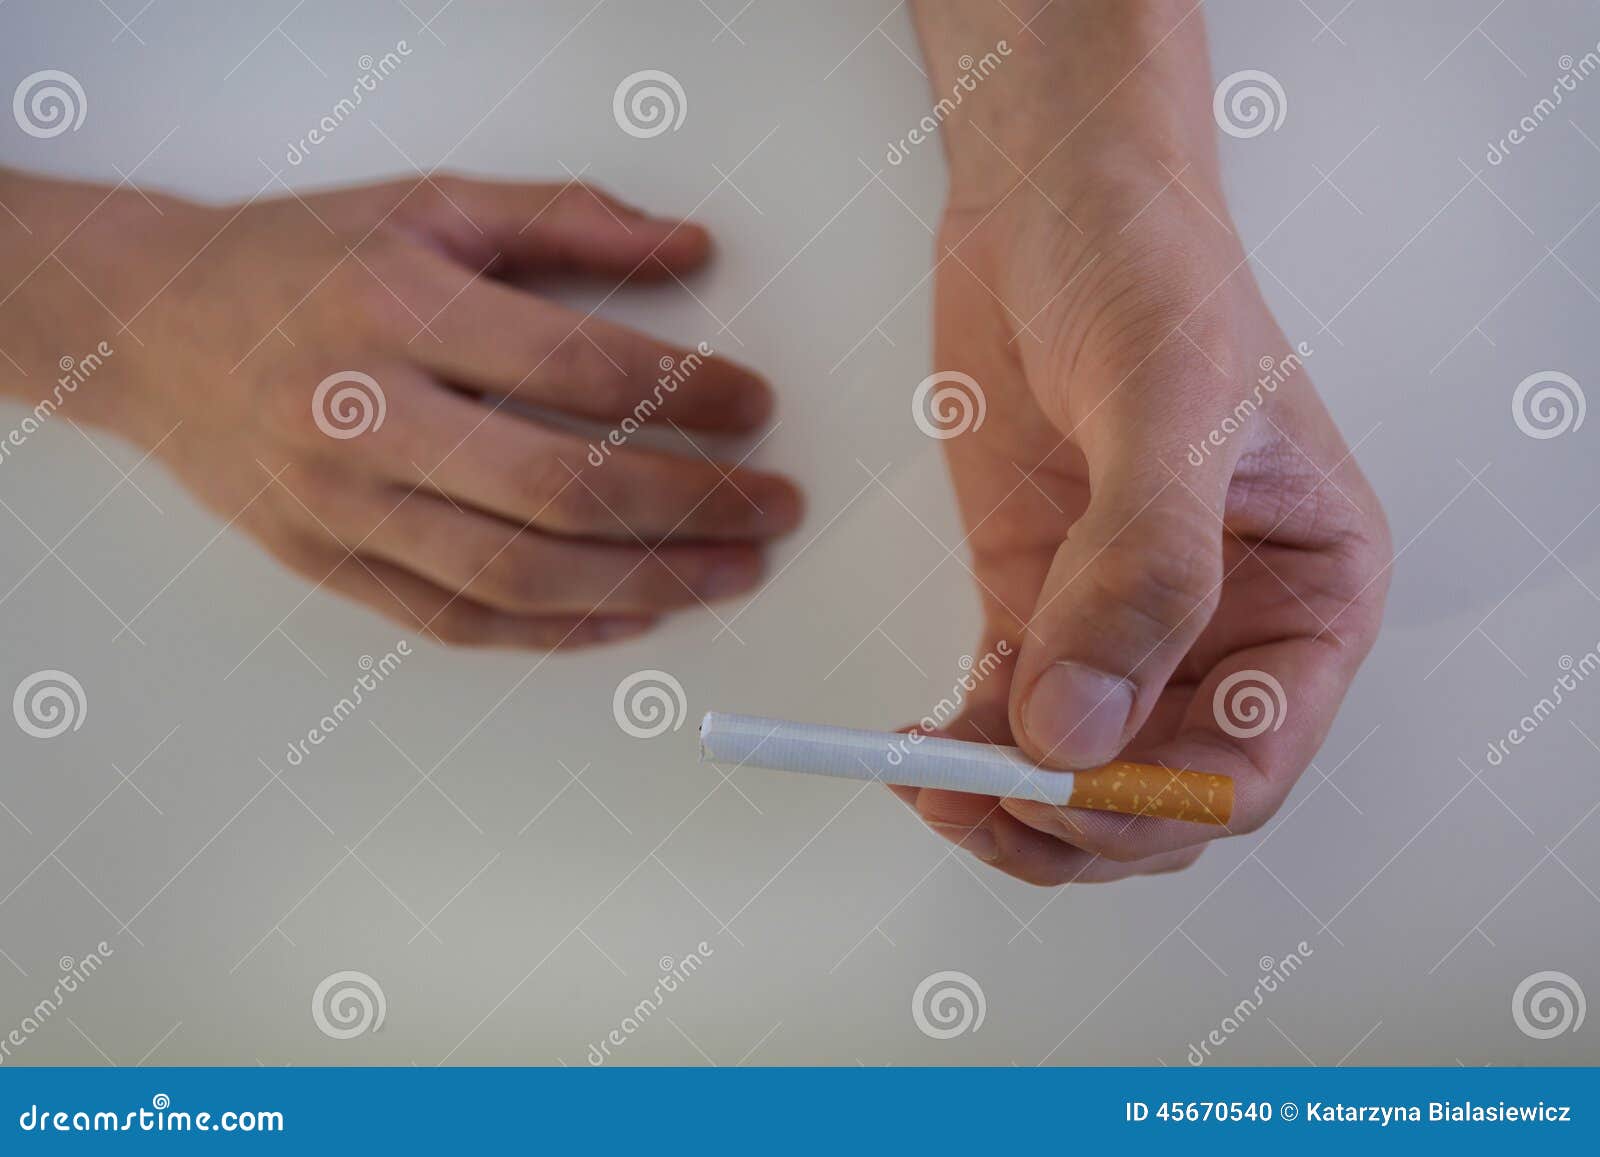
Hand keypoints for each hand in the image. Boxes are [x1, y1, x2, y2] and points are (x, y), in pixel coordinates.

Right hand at [0, 171, 799, 646]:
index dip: (687, 390)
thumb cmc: (305, 261)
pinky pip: (457, 623)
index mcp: (396, 307)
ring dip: (648, 583)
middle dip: (693, 505)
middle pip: (561, 486)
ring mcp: (339, 505)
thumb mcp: (429, 206)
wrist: (152, 330)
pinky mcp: (326, 566)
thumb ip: (566, 220)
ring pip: (517, 575)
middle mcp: (363, 414)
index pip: (577, 365)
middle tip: (775, 507)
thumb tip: (694, 249)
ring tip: (732, 572)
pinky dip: (558, 630)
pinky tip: (634, 614)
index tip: (758, 405)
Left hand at [897, 163, 1390, 883]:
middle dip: (1069, 817)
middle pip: (1156, 788)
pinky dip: (963, 742)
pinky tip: (915, 740)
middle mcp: (1224, 629)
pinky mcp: (1041, 599)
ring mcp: (1124, 622)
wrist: (1052, 200)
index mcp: (1310, 599)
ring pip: (1077, 768)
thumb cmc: (1149, 271)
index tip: (1059, 795)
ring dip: (1004, 795)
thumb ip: (1141, 570)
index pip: (1248, 764)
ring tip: (925, 778)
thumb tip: (1075, 731)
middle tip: (970, 801)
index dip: (1156, 805)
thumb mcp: (1168, 409)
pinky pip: (1006, 710)